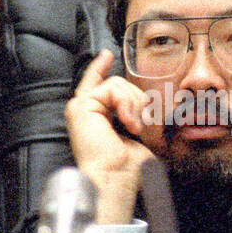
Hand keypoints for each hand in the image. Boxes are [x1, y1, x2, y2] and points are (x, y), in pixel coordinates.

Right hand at [64, 50, 161, 223]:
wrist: (116, 177)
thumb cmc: (128, 166)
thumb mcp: (137, 133)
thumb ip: (136, 114)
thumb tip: (151, 103)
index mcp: (95, 118)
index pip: (96, 85)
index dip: (100, 68)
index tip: (107, 54)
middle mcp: (84, 111)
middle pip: (117, 84)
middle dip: (137, 100)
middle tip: (140, 126)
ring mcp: (80, 108)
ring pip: (117, 84)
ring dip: (133, 105)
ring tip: (134, 128)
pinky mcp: (81, 106)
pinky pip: (111, 88)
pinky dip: (125, 104)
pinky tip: (127, 124)